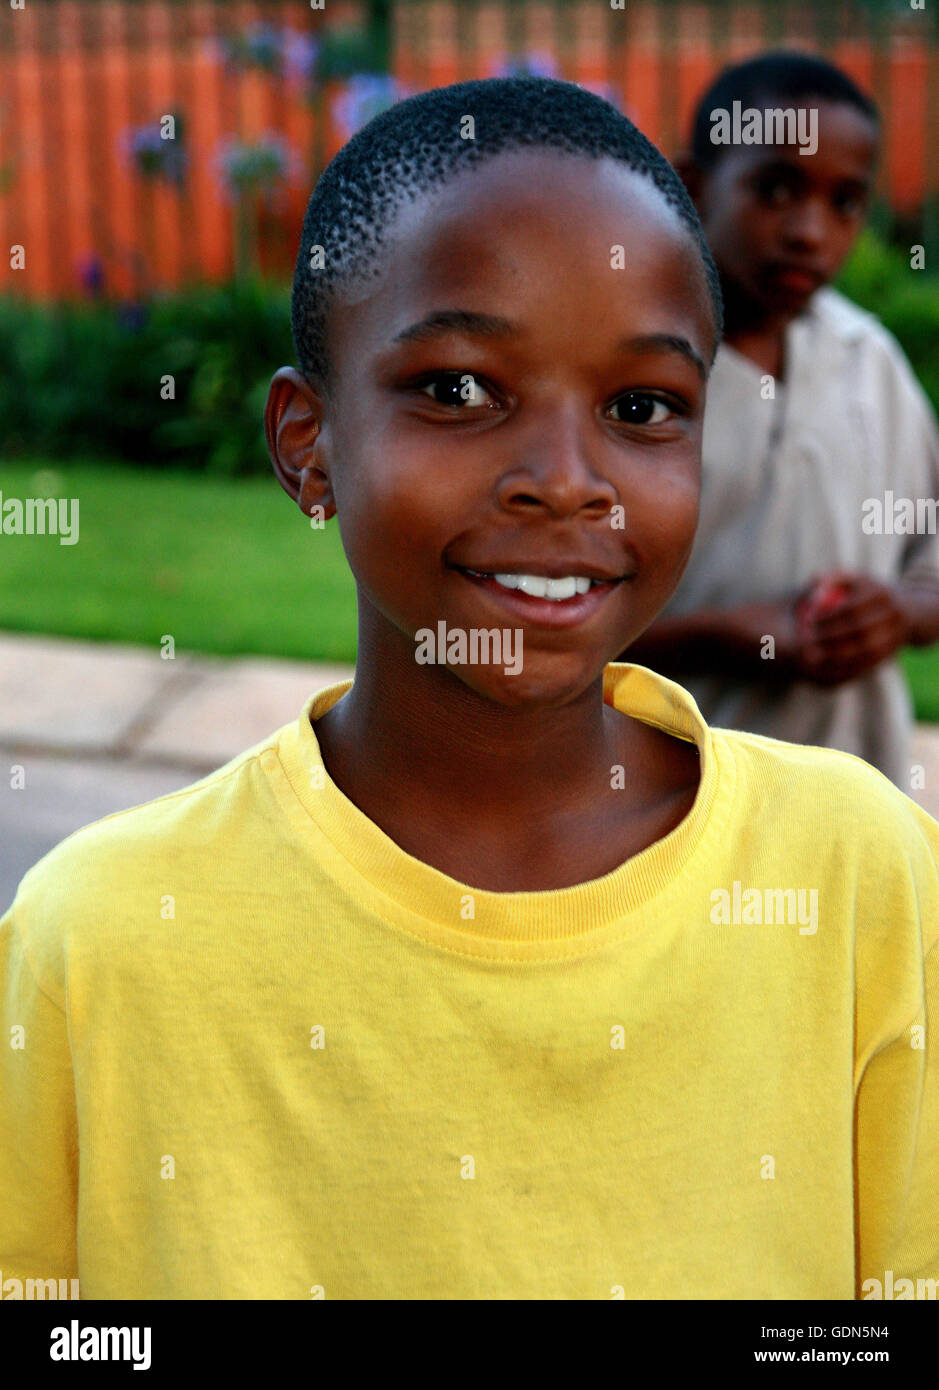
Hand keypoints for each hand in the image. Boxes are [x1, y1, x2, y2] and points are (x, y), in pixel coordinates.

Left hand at [793, 571, 908, 685]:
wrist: (905, 609)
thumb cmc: (865, 592)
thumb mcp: (851, 578)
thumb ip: (829, 580)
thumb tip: (813, 593)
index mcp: (882, 594)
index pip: (851, 608)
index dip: (829, 618)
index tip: (809, 622)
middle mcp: (894, 613)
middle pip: (859, 630)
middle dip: (831, 638)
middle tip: (809, 642)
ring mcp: (897, 633)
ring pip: (866, 650)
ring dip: (838, 655)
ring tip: (815, 655)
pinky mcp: (895, 650)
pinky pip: (870, 661)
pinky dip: (848, 664)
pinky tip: (828, 662)